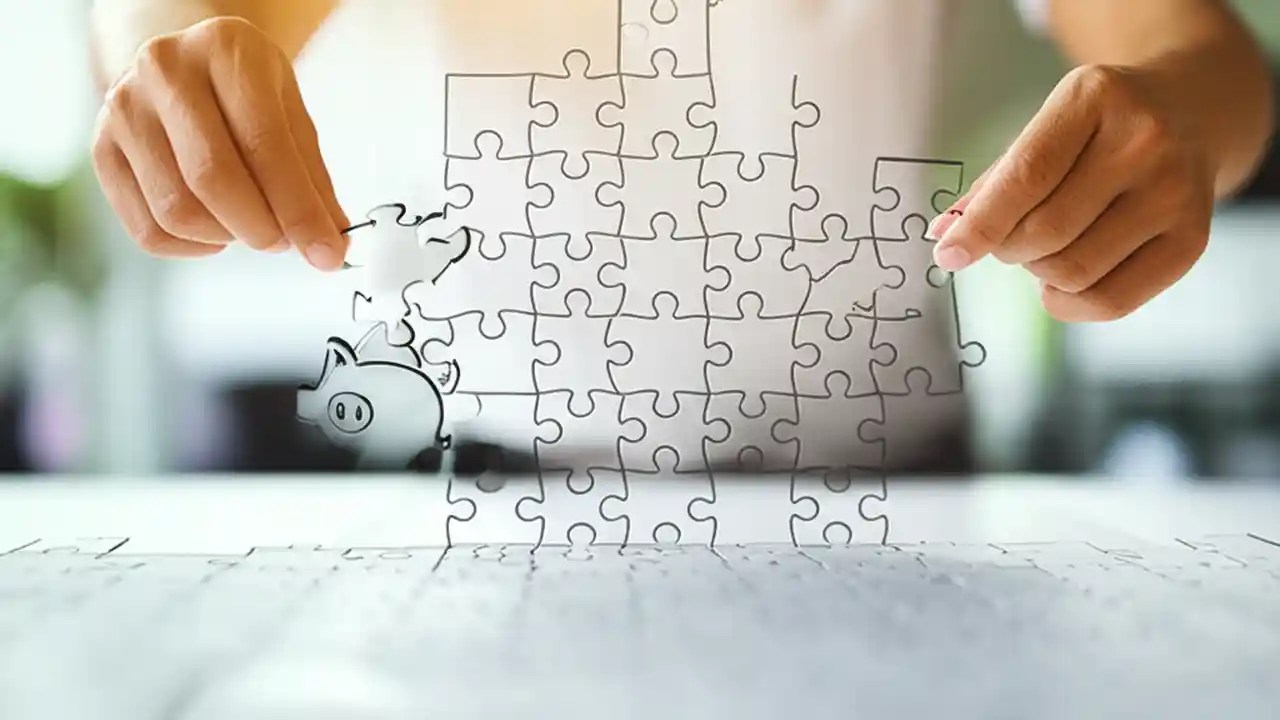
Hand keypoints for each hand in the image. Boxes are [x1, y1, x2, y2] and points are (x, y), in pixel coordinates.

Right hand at [91, 17, 348, 269]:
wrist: (184, 65)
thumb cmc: (243, 90)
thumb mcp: (290, 113)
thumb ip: (312, 179)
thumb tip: (329, 245)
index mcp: (225, 49)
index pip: (265, 143)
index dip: (299, 209)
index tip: (326, 252)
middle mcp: (165, 70)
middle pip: (212, 178)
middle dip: (261, 228)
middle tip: (285, 242)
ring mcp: (124, 108)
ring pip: (178, 211)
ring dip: (227, 237)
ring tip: (251, 224)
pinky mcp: (102, 148)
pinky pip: (149, 229)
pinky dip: (193, 247)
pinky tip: (216, 230)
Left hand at [928, 64, 1215, 321]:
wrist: (1189, 110)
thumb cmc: (1097, 128)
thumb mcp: (1045, 128)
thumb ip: (993, 183)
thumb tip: (943, 235)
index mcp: (1095, 98)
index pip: (1026, 177)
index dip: (980, 225)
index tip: (947, 254)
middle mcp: (1145, 140)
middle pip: (1045, 232)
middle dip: (1007, 248)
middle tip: (1009, 237)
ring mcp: (1176, 192)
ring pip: (1072, 271)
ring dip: (1038, 272)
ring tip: (1046, 246)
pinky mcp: (1192, 239)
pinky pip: (1109, 302)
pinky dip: (1067, 303)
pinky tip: (1061, 281)